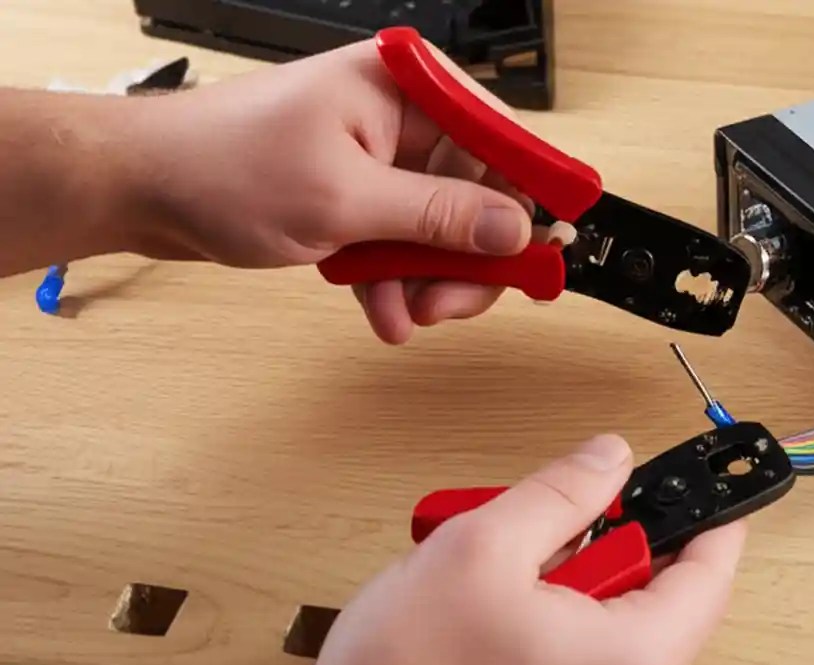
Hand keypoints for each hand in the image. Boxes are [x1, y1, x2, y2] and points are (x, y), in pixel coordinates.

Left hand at [122, 40, 535, 343]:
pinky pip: (406, 242)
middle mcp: (401, 117)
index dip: (533, 196)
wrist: (145, 187)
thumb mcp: (344, 200)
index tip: (552, 249)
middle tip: (451, 302)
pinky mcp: (361, 194)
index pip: (503, 137)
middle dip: (470, 258)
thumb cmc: (222, 165)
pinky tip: (382, 309)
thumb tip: (514, 231)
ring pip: (445, 229)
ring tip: (405, 312)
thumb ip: (439, 217)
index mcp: (405, 88)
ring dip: (430, 280)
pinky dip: (397, 280)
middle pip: (481, 194)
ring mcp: (381, 158)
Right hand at [296, 435, 746, 664]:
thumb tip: (610, 459)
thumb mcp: (477, 549)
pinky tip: (507, 628)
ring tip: (508, 596)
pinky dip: (565, 634)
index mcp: (633, 664)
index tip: (706, 485)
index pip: (712, 573)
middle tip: (548, 544)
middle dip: (611, 555)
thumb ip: (560, 492)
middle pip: (665, 602)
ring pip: (625, 633)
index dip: (709, 517)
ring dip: (579, 596)